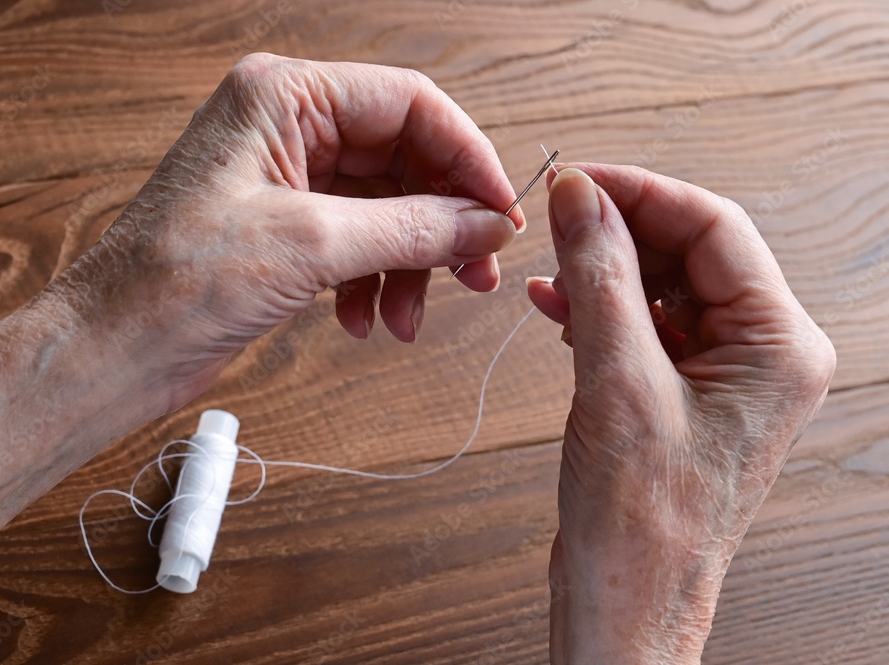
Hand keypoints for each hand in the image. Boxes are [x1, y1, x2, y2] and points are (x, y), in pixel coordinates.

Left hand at [46, 53, 522, 409]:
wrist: (112, 352)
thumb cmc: (171, 284)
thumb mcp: (310, 245)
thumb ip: (412, 228)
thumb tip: (485, 222)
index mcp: (282, 97)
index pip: (409, 105)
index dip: (466, 157)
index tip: (501, 210)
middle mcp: (285, 129)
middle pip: (404, 160)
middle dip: (441, 222)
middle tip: (476, 272)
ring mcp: (285, 181)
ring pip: (386, 208)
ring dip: (410, 264)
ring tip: (407, 319)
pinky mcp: (283, 230)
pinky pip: (358, 243)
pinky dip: (374, 282)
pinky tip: (366, 320)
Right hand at [526, 166, 835, 663]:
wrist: (626, 598)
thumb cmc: (641, 522)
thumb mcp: (617, 382)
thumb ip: (600, 277)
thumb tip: (581, 197)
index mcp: (780, 347)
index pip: (715, 228)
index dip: (642, 193)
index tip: (579, 180)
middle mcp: (764, 355)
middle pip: (691, 251)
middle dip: (620, 231)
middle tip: (557, 217)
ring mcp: (725, 374)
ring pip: (664, 284)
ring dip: (604, 269)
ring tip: (551, 265)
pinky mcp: (685, 392)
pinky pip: (647, 323)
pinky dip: (600, 307)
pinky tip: (557, 303)